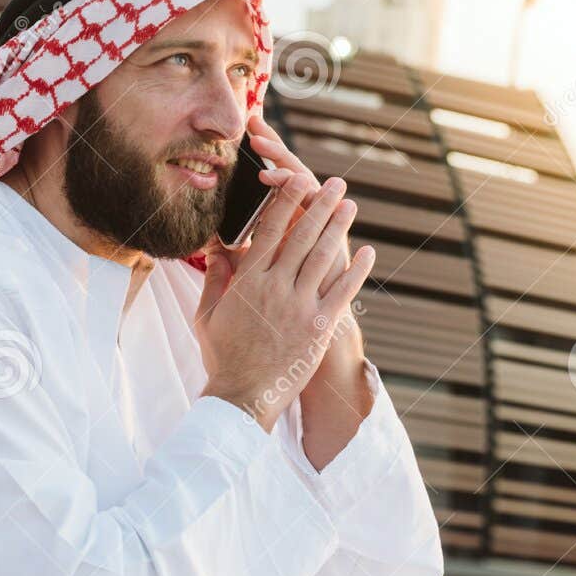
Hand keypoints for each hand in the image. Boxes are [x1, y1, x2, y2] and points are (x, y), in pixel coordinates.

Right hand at [194, 171, 374, 430]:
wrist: (243, 397)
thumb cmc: (222, 355)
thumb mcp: (207, 314)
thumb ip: (216, 277)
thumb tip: (218, 245)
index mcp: (247, 282)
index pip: (270, 231)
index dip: (286, 201)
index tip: (296, 179)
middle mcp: (276, 288)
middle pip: (303, 236)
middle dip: (320, 205)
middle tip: (335, 184)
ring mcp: (300, 307)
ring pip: (324, 257)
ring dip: (339, 227)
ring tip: (350, 205)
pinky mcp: (320, 327)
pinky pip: (343, 292)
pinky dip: (357, 270)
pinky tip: (367, 252)